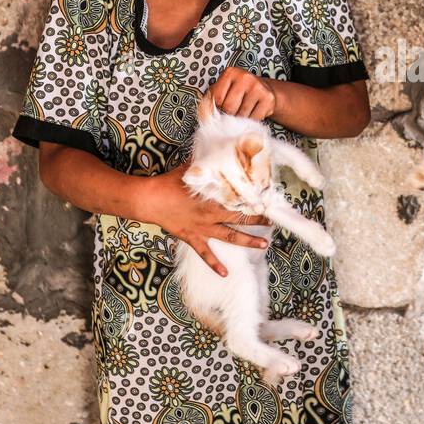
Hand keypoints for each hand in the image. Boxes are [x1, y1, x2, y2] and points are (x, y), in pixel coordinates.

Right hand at [139, 163, 270, 276]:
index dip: (255, 201)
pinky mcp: (193, 238)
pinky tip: (225, 273)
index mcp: (213, 199)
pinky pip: (205, 254)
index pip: (240, 201)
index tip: (269, 201)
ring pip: (230, 237)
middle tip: (273, 221)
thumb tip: (218, 150)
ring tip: (264, 245)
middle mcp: (211, 216)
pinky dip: (215, 264)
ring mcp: (203, 229)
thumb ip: (206, 164)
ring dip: (248, 241)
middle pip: (240, 219)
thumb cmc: (169, 183)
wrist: (150, 200)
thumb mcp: (190, 169)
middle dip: (258, 220)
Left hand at [209, 66, 276, 119]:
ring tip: (244, 109)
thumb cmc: (238, 90)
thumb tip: (205, 111)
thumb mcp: (223, 88)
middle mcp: (245, 77)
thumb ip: (211, 97)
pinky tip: (253, 111)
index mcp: (230, 73)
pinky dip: (252, 119)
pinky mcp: (268, 99)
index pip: (217, 98)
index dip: (219, 105)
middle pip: (229, 107)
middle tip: (234, 108)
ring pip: (242, 115)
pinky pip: (254, 118)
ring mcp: (258, 87)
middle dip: (230, 113)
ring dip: (241, 117)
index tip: (224, 103)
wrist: (262, 89)